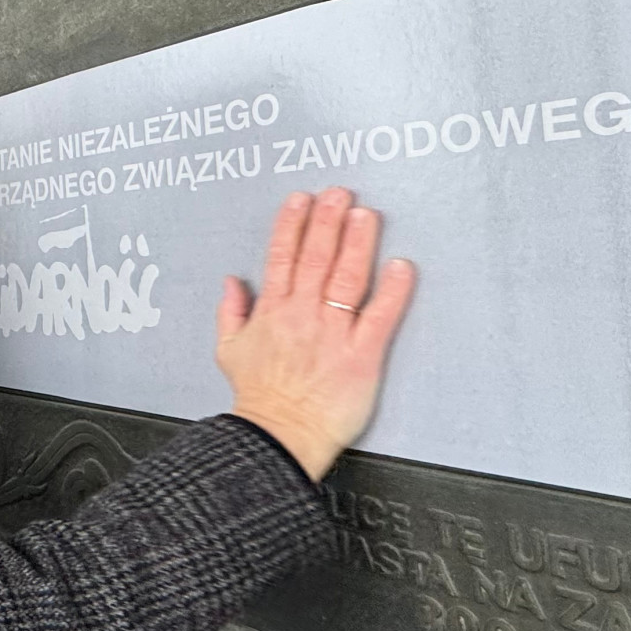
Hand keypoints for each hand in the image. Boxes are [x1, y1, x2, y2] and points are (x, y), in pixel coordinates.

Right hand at [217, 188, 415, 479]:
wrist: (277, 437)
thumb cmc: (257, 398)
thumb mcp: (228, 351)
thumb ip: (230, 312)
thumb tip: (230, 282)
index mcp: (272, 311)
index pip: (282, 257)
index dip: (293, 224)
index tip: (302, 199)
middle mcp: (302, 315)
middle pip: (317, 258)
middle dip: (328, 221)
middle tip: (340, 193)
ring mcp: (333, 334)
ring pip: (347, 278)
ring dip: (357, 243)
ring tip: (366, 215)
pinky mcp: (361, 356)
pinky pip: (379, 316)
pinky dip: (393, 290)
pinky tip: (402, 266)